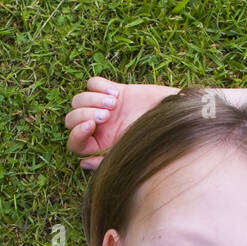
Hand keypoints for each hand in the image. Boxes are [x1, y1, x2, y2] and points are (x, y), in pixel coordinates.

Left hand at [64, 76, 178, 170]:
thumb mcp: (130, 154)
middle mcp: (100, 129)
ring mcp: (105, 109)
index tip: (91, 126)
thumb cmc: (155, 141)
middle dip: (85, 113)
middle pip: (71, 118)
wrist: (175, 117)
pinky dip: (100, 86)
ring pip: (79, 99)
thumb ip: (106, 161)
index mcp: (101, 147)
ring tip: (113, 104)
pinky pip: (93, 83)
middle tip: (107, 115)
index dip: (76, 133)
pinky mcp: (114, 91)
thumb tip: (82, 162)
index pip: (74, 143)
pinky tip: (116, 94)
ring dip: (93, 99)